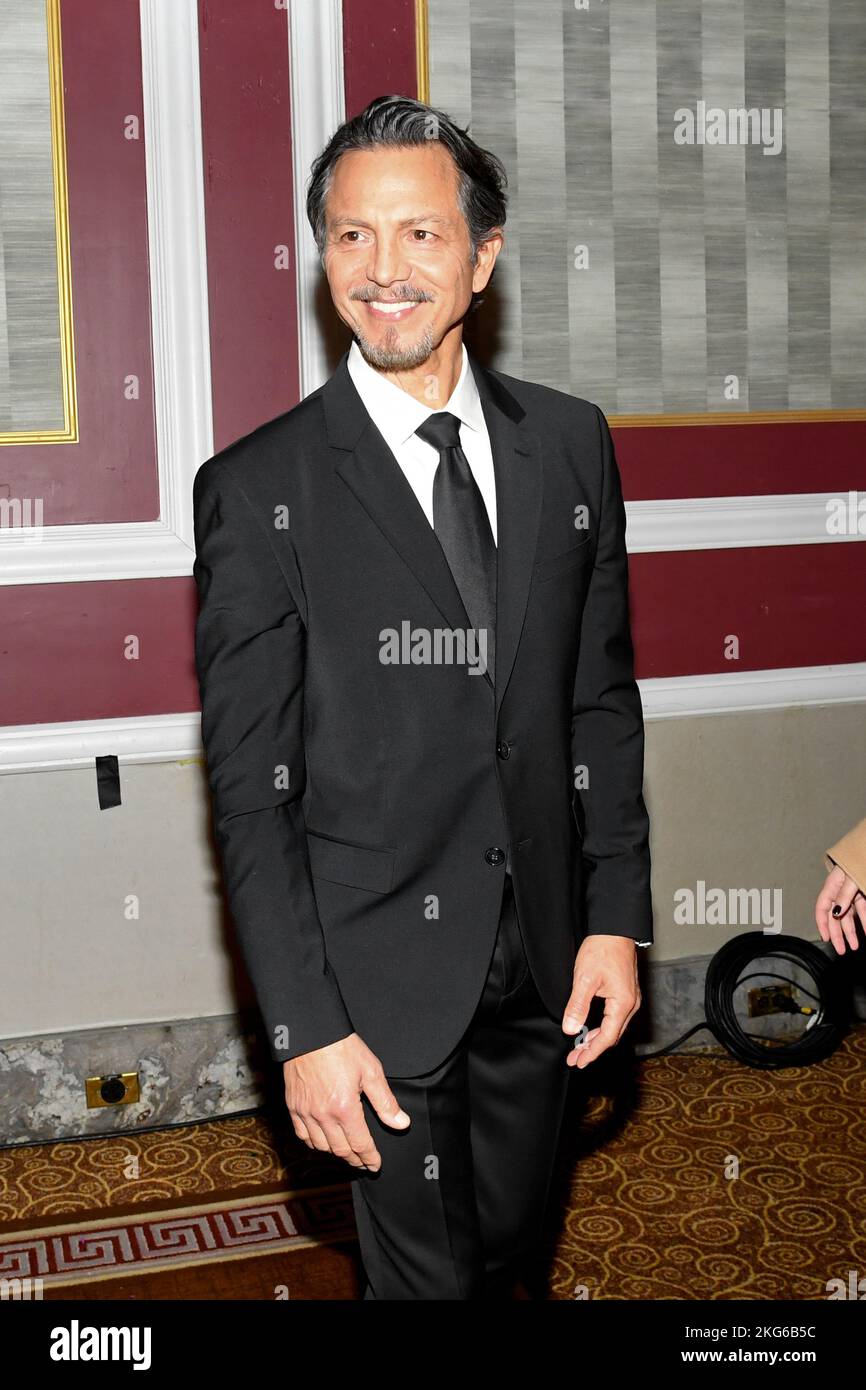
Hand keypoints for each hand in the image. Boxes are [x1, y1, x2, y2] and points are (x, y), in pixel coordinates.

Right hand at [283, 1033, 409, 1169]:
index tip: (375, 1165)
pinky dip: (314, 1143)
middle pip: (341, 1149)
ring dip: (336, 1153)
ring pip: (321, 1146)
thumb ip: (385, 1102)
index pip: (360, 1144)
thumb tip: (401, 1124)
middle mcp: (323, 1115)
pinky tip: (322, 1141)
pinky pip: (302, 1135)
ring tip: (347, 1153)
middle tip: (364, 1162)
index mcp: (345, 1108)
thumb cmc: (341, 1047)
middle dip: (355, 1159)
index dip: (370, 1158)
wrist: (311, 1031)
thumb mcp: (371, 1071)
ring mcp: (305, 1112)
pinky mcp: (293, 1106)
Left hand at [561, 936, 641, 1067]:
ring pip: (614, 1027)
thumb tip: (570, 1029)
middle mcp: (631, 1004)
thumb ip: (577, 1005)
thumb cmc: (603, 949)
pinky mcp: (626, 992)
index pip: (607, 1037)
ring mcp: (630, 998)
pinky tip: (591, 1029)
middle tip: (575, 1059)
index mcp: (623, 1003)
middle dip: (593, 1049)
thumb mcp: (585, 978)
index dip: (592, 1052)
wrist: (615, 929)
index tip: (578, 1061)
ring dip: (597, 1039)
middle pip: (612, 1035)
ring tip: (580, 1048)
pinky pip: (615, 1018)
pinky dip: (602, 1027)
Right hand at [815, 863, 863, 953]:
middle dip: (838, 934)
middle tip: (842, 951)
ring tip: (856, 946)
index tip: (826, 938)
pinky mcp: (862, 894)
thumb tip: (836, 913)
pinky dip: (864, 922)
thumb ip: (844, 895)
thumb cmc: (860, 860)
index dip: (822, 924)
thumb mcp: (851, 878)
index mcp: (832, 885)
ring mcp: (852, 893)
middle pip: (835, 916)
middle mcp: (840, 891)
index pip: (822, 908)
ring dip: (852, 932)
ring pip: (849, 916)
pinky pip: (862, 911)